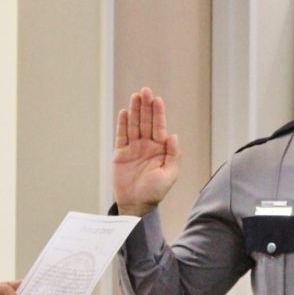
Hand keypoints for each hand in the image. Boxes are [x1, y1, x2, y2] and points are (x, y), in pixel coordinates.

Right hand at [113, 87, 180, 216]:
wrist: (136, 204)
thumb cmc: (155, 191)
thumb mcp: (169, 174)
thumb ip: (173, 155)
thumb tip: (173, 135)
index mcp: (160, 149)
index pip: (159, 126)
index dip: (158, 113)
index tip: (157, 99)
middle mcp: (147, 145)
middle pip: (146, 121)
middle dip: (146, 106)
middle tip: (145, 91)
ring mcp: (133, 148)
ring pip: (133, 125)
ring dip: (134, 111)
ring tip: (135, 96)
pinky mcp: (120, 153)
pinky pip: (121, 135)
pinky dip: (122, 124)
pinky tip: (124, 112)